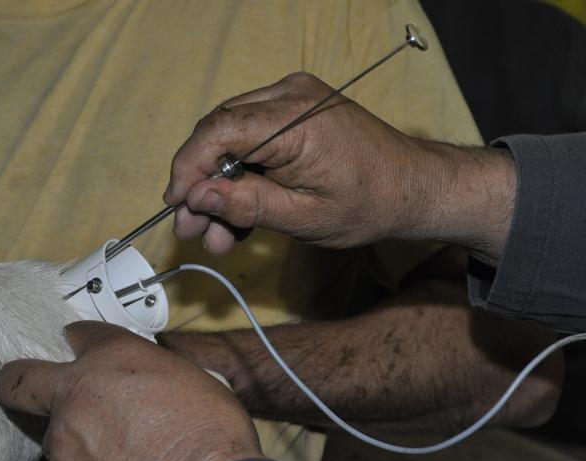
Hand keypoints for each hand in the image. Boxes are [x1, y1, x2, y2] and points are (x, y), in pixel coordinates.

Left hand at [0, 321, 261, 460]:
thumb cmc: (211, 434)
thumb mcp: (190, 378)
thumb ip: (152, 373)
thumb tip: (150, 382)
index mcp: (111, 358)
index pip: (79, 335)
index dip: (78, 340)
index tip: (77, 346)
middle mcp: (76, 394)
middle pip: (22, 381)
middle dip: (21, 385)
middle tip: (29, 393)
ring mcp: (63, 442)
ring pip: (49, 441)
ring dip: (71, 447)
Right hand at [165, 72, 514, 263]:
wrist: (414, 188)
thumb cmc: (370, 204)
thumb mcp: (304, 218)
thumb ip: (247, 205)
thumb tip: (198, 197)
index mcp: (296, 119)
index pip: (218, 131)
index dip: (188, 168)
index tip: (175, 204)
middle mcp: (290, 96)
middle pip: (219, 133)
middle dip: (200, 184)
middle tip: (189, 228)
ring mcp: (292, 100)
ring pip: (231, 139)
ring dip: (219, 186)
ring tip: (213, 235)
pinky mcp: (294, 112)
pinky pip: (251, 139)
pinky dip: (241, 175)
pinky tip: (235, 216)